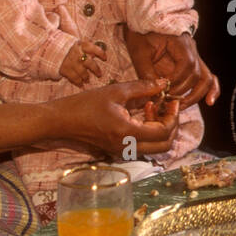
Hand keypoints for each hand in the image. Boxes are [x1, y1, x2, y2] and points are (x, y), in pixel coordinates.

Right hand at [50, 79, 177, 155]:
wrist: (61, 121)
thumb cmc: (85, 104)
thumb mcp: (116, 91)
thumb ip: (143, 87)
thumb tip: (164, 83)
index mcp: (128, 133)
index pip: (163, 132)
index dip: (173, 116)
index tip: (173, 101)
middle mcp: (127, 148)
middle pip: (164, 146)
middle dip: (171, 125)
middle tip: (168, 106)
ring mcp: (123, 152)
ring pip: (155, 148)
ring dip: (161, 129)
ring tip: (151, 107)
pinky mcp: (119, 151)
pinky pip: (143, 146)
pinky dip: (150, 132)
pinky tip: (141, 114)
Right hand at [60, 40, 106, 85]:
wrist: (52, 50)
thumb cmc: (68, 47)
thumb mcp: (77, 43)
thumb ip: (87, 48)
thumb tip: (96, 54)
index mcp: (81, 45)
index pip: (94, 48)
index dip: (100, 53)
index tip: (105, 58)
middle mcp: (78, 54)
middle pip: (90, 63)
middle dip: (96, 69)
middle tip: (99, 74)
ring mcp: (71, 63)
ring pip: (83, 72)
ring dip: (86, 77)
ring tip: (87, 80)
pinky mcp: (65, 70)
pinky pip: (74, 78)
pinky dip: (78, 82)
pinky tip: (81, 84)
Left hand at [126, 30, 218, 107]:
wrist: (144, 22)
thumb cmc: (141, 33)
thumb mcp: (139, 51)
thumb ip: (146, 73)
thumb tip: (156, 93)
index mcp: (180, 43)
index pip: (186, 65)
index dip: (176, 81)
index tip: (161, 90)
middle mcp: (192, 50)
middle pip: (197, 75)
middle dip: (182, 92)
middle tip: (166, 102)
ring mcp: (194, 57)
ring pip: (206, 78)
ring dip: (196, 95)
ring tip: (182, 107)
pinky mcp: (192, 64)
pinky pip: (207, 76)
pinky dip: (211, 89)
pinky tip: (209, 101)